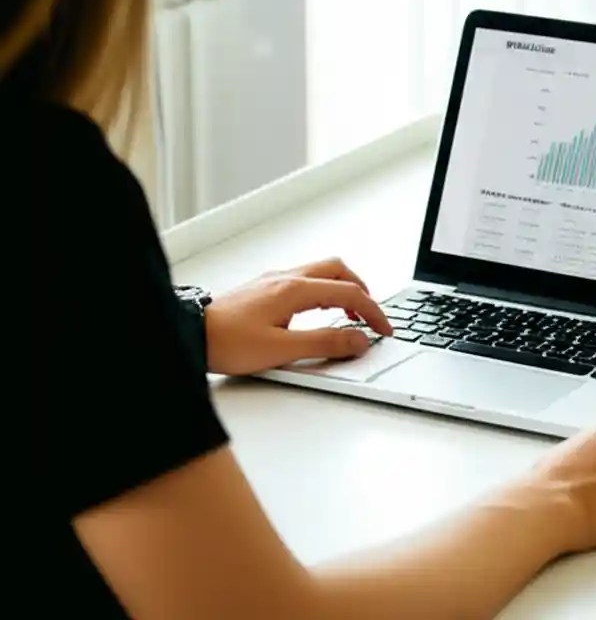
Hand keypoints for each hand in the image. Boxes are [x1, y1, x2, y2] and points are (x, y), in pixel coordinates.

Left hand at [203, 257, 392, 374]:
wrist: (187, 333)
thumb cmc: (226, 341)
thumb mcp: (281, 349)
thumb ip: (324, 343)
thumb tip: (358, 340)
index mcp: (295, 290)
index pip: (349, 293)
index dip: (373, 312)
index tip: (384, 330)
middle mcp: (285, 279)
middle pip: (338, 271)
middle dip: (362, 290)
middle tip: (371, 315)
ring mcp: (273, 282)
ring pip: (320, 273)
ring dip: (342, 289)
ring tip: (350, 314)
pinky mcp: (262, 290)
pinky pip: (303, 281)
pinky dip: (322, 292)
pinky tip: (316, 312)